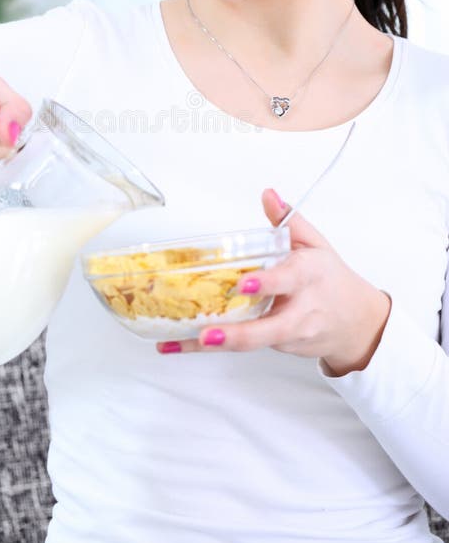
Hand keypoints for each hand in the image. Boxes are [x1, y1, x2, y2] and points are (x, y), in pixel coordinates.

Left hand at [158, 188, 390, 375]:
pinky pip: (249, 346)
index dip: (267, 284)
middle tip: (208, 332)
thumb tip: (268, 195)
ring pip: (256, 342)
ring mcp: (291, 333)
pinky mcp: (280, 347)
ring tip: (192, 340)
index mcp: (310, 275)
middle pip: (271, 327)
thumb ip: (288, 220)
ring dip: (222, 343)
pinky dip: (218, 346)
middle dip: (239, 333)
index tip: (244, 284)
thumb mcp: (315, 244)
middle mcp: (302, 309)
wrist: (357, 323)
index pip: (289, 279)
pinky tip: (185, 344)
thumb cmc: (330, 280)